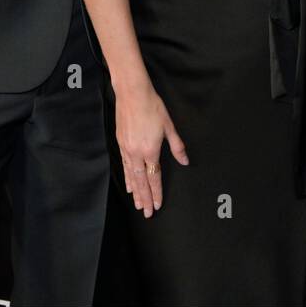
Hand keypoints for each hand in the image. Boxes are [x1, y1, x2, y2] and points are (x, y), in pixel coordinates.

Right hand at [115, 83, 187, 217]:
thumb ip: (177, 146)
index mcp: (151, 149)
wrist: (132, 93)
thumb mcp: (169, 126)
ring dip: (135, 192)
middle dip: (144, 198)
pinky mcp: (120, 143)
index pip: (154, 177)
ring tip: (137, 204)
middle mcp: (136, 153)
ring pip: (131, 176)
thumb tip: (184, 160)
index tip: (157, 205)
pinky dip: (127, 178)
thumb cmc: (152, 106)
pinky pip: (124, 166)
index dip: (156, 192)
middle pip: (141, 181)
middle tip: (146, 213)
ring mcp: (127, 149)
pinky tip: (128, 185)